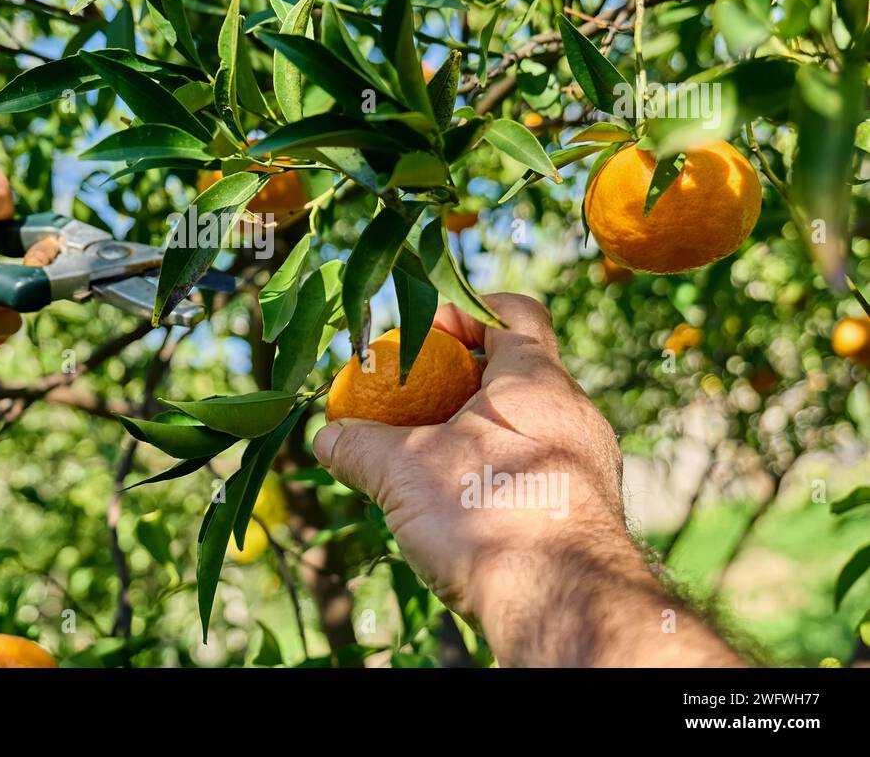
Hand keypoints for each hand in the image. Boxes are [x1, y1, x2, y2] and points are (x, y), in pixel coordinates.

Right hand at [312, 294, 740, 665]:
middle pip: (519, 372)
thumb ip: (359, 446)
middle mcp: (574, 413)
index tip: (425, 334)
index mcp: (536, 380)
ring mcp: (587, 463)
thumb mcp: (402, 472)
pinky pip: (540, 471)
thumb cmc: (485, 514)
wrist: (560, 601)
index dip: (467, 312)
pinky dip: (500, 474)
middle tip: (416, 401)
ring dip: (481, 432)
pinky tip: (463, 504)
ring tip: (431, 459)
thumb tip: (324, 437)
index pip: (514, 313)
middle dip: (465, 382)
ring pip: (529, 426)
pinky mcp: (586, 511)